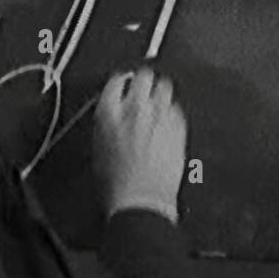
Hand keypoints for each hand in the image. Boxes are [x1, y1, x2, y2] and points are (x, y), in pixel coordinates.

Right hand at [93, 67, 186, 223]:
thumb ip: (109, 121)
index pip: (117, 80)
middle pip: (144, 75)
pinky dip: (172, 113)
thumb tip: (116, 111)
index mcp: (109, 113)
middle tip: (145, 89)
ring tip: (159, 103)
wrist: (140, 201)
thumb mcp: (99, 147)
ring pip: (165, 87)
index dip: (122, 81)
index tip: (125, 84)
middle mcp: (135, 109)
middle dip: (145, 80)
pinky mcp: (179, 126)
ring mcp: (160, 116)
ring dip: (161, 93)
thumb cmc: (116, 184)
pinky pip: (177, 109)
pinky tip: (168, 123)